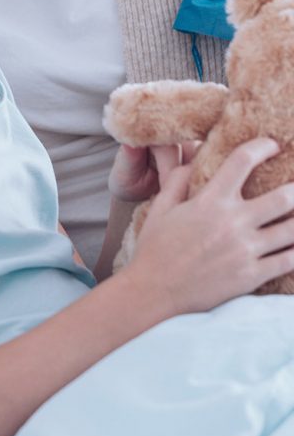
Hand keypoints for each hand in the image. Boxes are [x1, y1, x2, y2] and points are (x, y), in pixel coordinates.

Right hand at [123, 137, 293, 315]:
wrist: (155, 290)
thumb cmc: (156, 247)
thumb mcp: (160, 207)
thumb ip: (178, 181)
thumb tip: (192, 161)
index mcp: (209, 202)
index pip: (241, 162)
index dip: (262, 147)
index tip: (273, 145)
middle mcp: (233, 223)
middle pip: (285, 198)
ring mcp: (246, 251)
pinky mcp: (253, 276)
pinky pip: (290, 260)